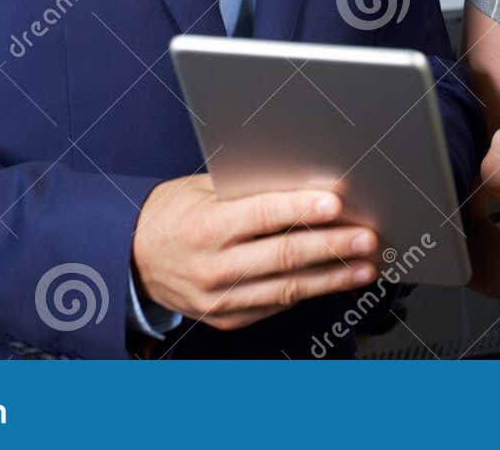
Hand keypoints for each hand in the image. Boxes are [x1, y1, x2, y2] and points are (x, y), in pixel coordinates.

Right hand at [132, 175, 379, 330]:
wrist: (132, 259)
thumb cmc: (173, 214)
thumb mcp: (203, 190)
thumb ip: (249, 190)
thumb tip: (304, 182)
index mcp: (205, 227)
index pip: (263, 215)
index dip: (302, 210)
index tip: (337, 204)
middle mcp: (212, 267)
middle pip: (283, 256)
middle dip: (332, 246)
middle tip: (366, 237)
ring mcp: (219, 298)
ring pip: (287, 288)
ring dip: (332, 277)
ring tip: (364, 265)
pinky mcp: (226, 317)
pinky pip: (275, 305)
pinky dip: (308, 292)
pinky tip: (335, 281)